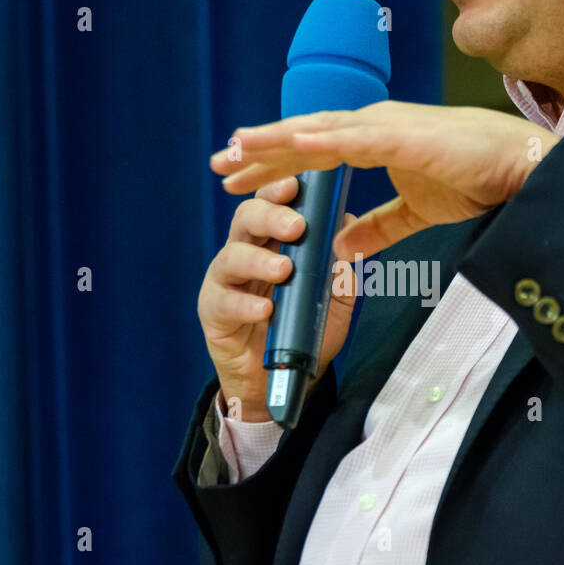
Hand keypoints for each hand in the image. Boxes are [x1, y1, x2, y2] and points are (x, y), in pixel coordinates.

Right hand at [196, 176, 357, 421]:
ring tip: (283, 271)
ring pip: (232, 256)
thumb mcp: (333, 299)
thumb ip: (342, 268)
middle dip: (271, 216)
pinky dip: (246, 305)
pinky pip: (224, 301)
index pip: (272, 203)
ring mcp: (226, 280)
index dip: (280, 190)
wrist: (278, 379)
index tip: (298, 185)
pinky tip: (265, 311)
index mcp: (273, 240)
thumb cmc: (303, 330)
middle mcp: (245, 251)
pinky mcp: (213, 310)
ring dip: (259, 260)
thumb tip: (351, 228)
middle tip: (297, 225)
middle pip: (247, 218)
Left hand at [210, 100, 558, 258]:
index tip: (238, 178)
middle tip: (220, 163)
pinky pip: (357, 139)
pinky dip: (324, 140)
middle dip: (260, 151)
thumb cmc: (475, 179)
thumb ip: (377, 228)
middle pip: (304, 138)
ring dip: (277, 140)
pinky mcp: (405, 136)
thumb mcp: (414, 212)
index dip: (273, 163)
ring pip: (319, 132)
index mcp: (373, 141)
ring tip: (238, 148)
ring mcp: (386, 127)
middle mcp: (372, 127)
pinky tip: (294, 145)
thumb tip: (342, 247)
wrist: (519, 170)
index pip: (311, 151)